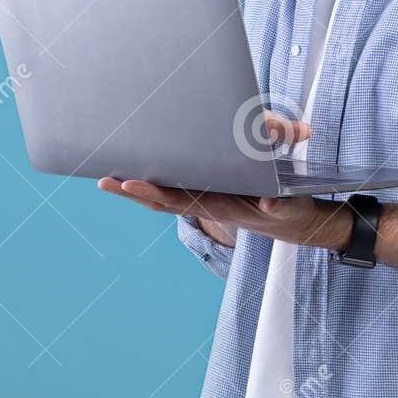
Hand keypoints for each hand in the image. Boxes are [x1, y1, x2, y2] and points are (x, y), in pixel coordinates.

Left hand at [98, 176, 351, 251]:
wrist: (292, 221)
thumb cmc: (289, 209)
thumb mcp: (289, 206)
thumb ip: (280, 204)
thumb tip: (270, 205)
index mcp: (221, 205)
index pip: (182, 199)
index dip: (155, 193)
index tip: (132, 184)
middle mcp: (207, 204)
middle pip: (163, 201)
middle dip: (134, 192)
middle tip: (105, 181)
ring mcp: (205, 200)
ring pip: (163, 198)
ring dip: (136, 191)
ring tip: (106, 179)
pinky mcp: (207, 194)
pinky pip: (173, 192)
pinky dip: (152, 186)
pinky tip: (133, 176)